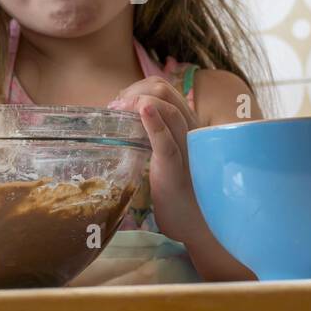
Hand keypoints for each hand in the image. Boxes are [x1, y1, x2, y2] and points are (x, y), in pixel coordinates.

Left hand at [109, 77, 206, 245]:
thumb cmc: (181, 190)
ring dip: (136, 101)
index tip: (119, 105)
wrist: (196, 222)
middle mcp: (190, 129)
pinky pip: (166, 139)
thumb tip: (126, 122)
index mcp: (188, 124)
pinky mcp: (175, 166)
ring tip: (117, 112)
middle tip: (114, 110)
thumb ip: (155, 136)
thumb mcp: (169, 155)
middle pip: (163, 89)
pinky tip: (142, 111)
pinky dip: (154, 122)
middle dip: (132, 92)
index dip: (137, 88)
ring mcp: (185, 146)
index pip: (163, 88)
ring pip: (167, 107)